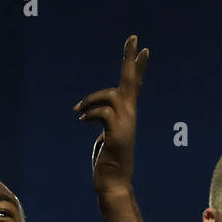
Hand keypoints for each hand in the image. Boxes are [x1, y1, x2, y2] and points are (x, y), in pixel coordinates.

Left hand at [73, 35, 148, 194]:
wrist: (113, 183)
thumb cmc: (108, 163)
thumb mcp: (105, 137)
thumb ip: (105, 122)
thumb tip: (94, 116)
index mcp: (127, 115)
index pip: (135, 86)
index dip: (138, 68)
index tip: (143, 49)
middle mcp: (130, 116)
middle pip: (131, 81)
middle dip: (130, 59)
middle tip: (133, 37)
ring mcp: (126, 124)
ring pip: (111, 95)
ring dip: (91, 100)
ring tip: (77, 110)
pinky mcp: (117, 133)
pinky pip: (103, 113)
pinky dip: (90, 114)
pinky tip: (81, 120)